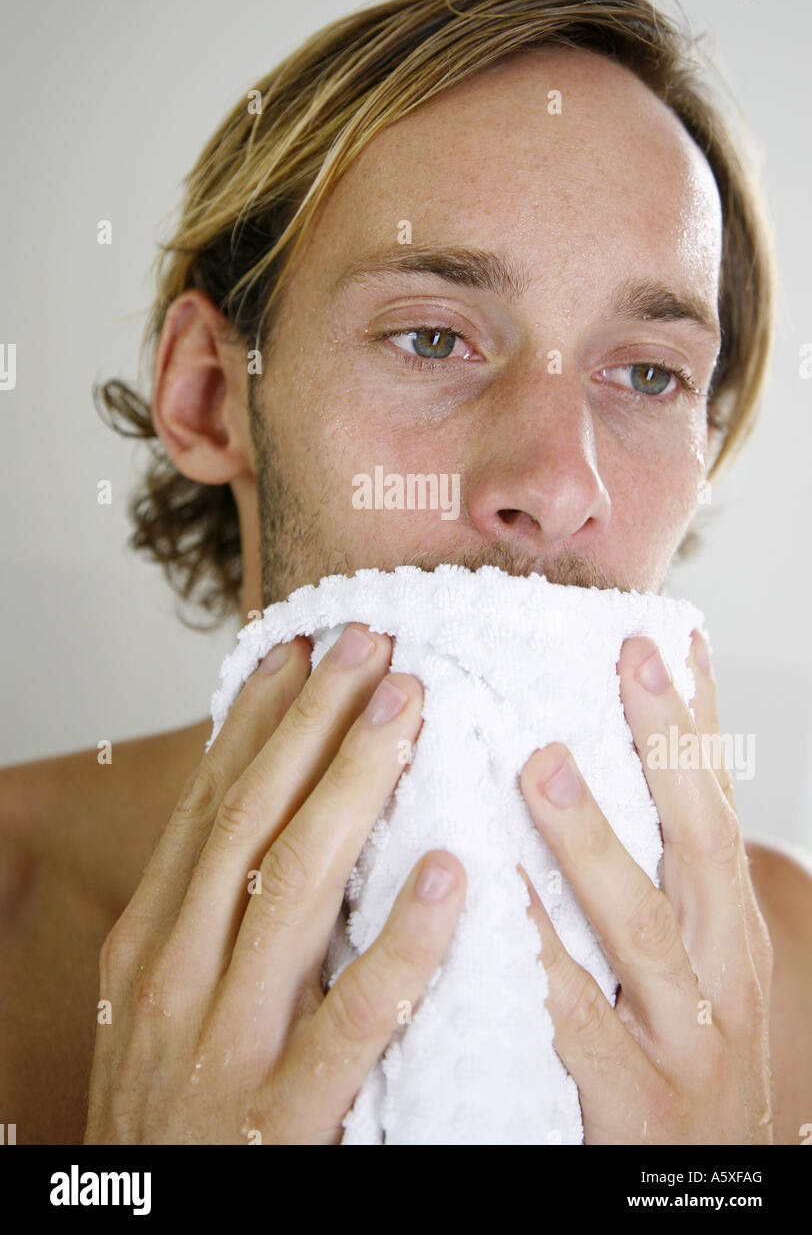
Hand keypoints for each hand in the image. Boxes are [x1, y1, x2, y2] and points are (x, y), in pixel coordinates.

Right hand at [83, 624, 465, 1144]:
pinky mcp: (278, 1121)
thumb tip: (281, 820)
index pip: (211, 809)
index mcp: (149, 946)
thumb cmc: (173, 1119)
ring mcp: (220, 1046)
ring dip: (353, 787)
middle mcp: (172, 978)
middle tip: (373, 641)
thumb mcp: (163, 1008)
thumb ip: (215, 921)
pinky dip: (401, 944)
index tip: (304, 644)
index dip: (258, 722)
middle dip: (312, 724)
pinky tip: (449, 877)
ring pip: (293, 888)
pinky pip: (352, 1019)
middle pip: (253, 822)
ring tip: (410, 708)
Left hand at [516, 629, 773, 1144]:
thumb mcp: (691, 974)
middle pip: (698, 840)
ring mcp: (685, 1039)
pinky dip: (538, 953)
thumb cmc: (681, 1072)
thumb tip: (585, 775)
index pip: (715, 808)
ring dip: (592, 836)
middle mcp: (721, 973)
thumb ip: (650, 887)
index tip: (670, 639)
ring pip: (640, 921)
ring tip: (541, 758)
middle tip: (628, 657)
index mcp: (728, 931)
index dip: (698, 723)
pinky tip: (496, 898)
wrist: (706, 1207)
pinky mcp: (633, 1102)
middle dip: (666, 745)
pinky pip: (576, 1015)